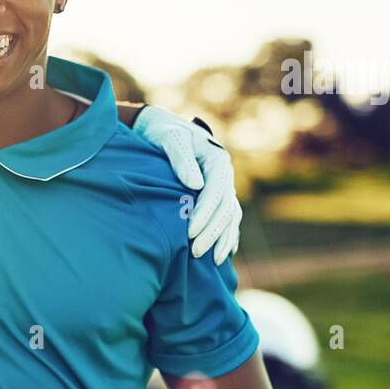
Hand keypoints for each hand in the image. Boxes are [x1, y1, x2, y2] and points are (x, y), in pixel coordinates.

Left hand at [133, 106, 241, 263]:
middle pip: (226, 209)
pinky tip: (222, 254)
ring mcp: (223, 185)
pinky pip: (228, 219)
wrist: (159, 127)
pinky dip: (228, 236)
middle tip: (196, 253)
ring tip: (211, 260)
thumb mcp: (169, 139)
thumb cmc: (161, 132)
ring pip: (230, 216)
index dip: (205, 214)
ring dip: (222, 239)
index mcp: (217, 159)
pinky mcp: (216, 195)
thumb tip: (195, 185)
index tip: (189, 233)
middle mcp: (224, 174)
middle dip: (212, 232)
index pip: (216, 192)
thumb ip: (181, 158)